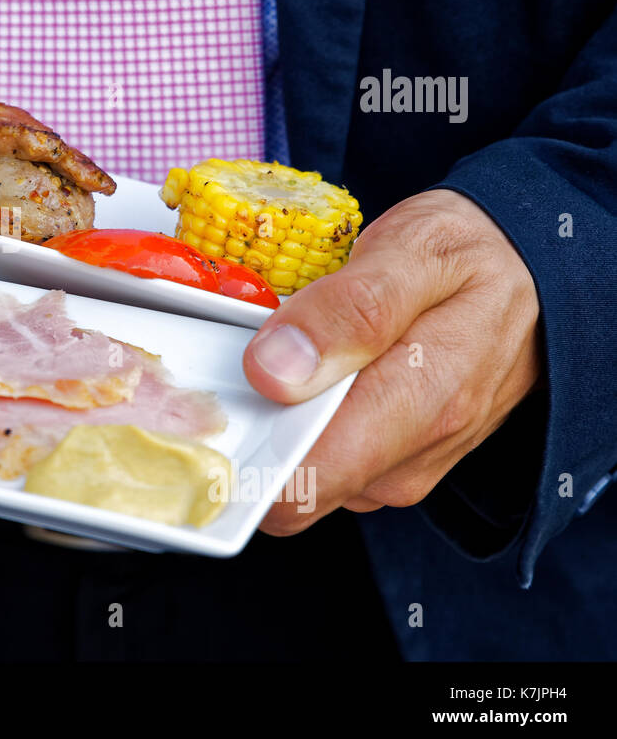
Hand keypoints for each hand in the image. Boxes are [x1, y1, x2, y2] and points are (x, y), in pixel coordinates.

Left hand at [242, 189, 541, 534]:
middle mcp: (412, 452)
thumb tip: (273, 372)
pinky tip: (304, 376)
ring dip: (275, 428)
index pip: (309, 482)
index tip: (204, 413)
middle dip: (252, 437)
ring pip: (307, 477)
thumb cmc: (470, 255)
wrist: (534, 272)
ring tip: (274, 359)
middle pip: (295, 486)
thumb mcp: (414, 252)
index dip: (243, 458)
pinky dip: (300, 424)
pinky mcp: (395, 460)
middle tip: (228, 368)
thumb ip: (348, 311)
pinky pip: (327, 461)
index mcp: (421, 401)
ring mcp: (403, 462)